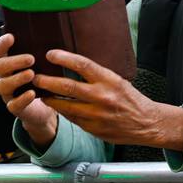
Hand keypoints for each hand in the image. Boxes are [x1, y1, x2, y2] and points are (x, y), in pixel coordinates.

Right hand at [0, 33, 58, 148]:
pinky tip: (32, 93)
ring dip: (16, 78)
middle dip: (13, 61)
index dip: (1, 43)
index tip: (11, 37)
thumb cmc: (43, 78)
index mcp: (10, 62)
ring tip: (31, 74)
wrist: (45, 107)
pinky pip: (12, 104)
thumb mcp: (43, 62)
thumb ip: (43, 49)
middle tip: (31, 58)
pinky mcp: (15, 107)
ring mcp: (8, 93)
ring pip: (2, 85)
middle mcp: (5, 76)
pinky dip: (22, 98)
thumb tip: (58, 30)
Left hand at [33, 50, 182, 149]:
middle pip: (67, 86)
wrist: (146, 123)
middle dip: (47, 81)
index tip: (50, 54)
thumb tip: (73, 67)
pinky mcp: (92, 128)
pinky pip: (71, 118)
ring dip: (49, 98)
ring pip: (64, 105)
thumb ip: (98, 77)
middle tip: (35, 76)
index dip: (64, 58)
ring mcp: (96, 114)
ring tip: (39, 93)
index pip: (83, 65)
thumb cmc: (131, 99)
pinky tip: (56, 106)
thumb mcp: (119, 82)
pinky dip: (62, 111)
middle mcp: (102, 96)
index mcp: (110, 80)